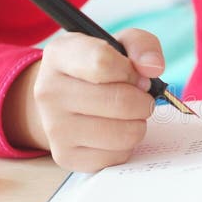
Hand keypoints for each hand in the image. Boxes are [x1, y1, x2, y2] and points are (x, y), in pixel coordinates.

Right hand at [3, 28, 163, 171]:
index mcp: (60, 54)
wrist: (63, 101)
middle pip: (121, 102)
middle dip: (143, 101)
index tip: (135, 74)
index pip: (103, 62)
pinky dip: (127, 145)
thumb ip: (142, 45)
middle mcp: (49, 91)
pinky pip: (119, 155)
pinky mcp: (66, 156)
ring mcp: (54, 127)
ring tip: (127, 115)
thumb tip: (153, 67)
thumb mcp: (118, 45)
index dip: (131, 70)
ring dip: (138, 123)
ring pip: (125, 133)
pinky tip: (114, 131)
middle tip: (139, 97)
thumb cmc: (98, 69)